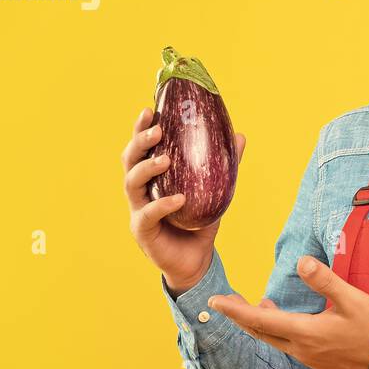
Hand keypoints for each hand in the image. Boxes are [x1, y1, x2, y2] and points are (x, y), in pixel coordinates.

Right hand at [122, 105, 246, 290]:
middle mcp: (140, 189)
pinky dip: (162, 205)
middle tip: (157, 130)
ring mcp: (137, 210)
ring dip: (147, 169)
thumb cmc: (200, 220)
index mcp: (153, 175)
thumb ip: (224, 164)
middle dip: (140, 142)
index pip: (142, 146)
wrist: (196, 259)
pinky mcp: (142, 231)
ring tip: (165, 159)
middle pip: (129, 160)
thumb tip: (239, 135)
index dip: (141, 127)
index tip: (150, 109)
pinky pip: (148, 215)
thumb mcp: (215, 189)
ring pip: (132, 184)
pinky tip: (179, 199)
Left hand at [206, 255, 368, 368]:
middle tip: (224, 303)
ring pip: (273, 340)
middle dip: (241, 317)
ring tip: (256, 305)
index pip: (260, 321)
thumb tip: (301, 262)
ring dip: (260, 324)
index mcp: (305, 333)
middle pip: (260, 333)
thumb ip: (325, 280)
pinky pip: (287, 345)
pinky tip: (284, 320)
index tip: (214, 302)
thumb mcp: (352, 300)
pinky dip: (276, 330)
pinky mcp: (318, 360)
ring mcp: (309, 358)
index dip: (235, 311)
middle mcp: (301, 349)